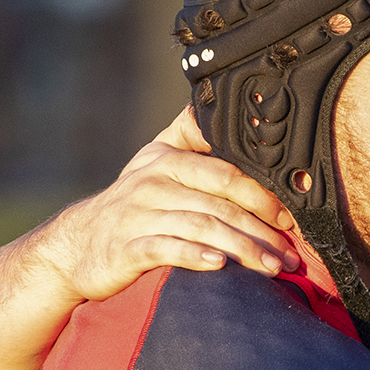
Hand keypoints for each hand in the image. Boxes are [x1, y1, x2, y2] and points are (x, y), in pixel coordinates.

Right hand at [31, 107, 300, 302]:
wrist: (76, 244)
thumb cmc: (132, 204)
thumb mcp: (155, 161)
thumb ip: (188, 134)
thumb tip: (219, 102)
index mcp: (168, 161)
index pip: (225, 172)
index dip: (262, 194)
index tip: (292, 217)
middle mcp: (153, 183)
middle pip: (219, 203)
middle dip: (261, 229)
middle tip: (293, 253)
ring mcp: (139, 215)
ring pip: (201, 227)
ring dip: (242, 249)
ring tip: (272, 268)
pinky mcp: (126, 248)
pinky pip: (165, 249)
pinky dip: (194, 256)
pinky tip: (219, 266)